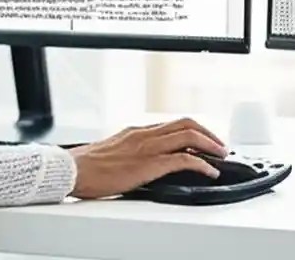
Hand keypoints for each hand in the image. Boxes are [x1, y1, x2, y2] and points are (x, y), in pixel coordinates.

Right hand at [67, 117, 227, 198]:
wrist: (73, 170)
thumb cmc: (87, 166)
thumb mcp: (112, 152)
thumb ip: (130, 152)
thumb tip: (142, 162)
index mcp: (136, 131)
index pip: (172, 124)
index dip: (193, 130)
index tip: (204, 139)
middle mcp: (145, 134)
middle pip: (186, 123)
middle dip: (208, 132)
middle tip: (220, 145)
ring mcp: (148, 147)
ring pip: (189, 136)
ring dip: (211, 144)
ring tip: (221, 155)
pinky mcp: (149, 163)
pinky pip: (184, 159)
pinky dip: (202, 164)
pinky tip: (210, 171)